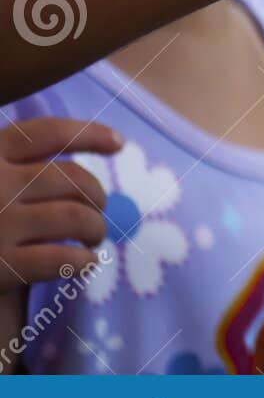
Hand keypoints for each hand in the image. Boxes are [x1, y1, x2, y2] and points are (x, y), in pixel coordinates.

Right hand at [0, 118, 119, 288]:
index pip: (48, 133)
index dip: (89, 135)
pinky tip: (84, 264)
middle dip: (97, 194)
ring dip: (95, 228)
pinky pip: (60, 260)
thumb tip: (74, 165)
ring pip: (74, 217)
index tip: (118, 144)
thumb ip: (11, 165)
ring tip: (94, 237)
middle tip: (99, 209)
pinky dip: (81, 261)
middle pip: (72, 179)